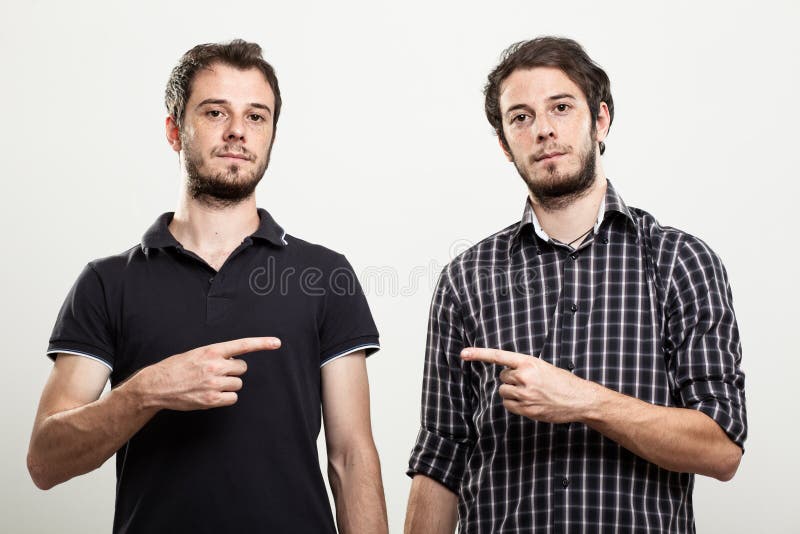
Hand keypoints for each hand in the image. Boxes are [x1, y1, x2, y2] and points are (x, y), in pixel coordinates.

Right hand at [133, 337, 280, 410]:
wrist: (156, 385)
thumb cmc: (175, 368)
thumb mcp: (196, 353)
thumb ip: (216, 355)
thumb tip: (234, 360)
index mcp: (211, 351)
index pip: (242, 345)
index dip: (262, 343)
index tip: (276, 343)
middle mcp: (215, 365)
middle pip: (242, 368)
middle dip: (233, 371)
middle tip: (216, 374)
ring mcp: (214, 383)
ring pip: (237, 384)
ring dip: (228, 385)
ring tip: (210, 384)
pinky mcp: (212, 399)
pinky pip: (232, 399)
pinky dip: (226, 398)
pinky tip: (212, 395)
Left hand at [460, 347, 595, 423]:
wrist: (579, 399)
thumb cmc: (562, 381)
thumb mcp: (543, 367)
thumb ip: (524, 368)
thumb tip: (506, 376)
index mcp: (529, 362)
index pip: (499, 356)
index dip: (479, 354)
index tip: (463, 354)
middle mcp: (525, 377)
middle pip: (501, 378)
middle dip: (511, 380)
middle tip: (528, 382)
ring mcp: (525, 394)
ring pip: (503, 392)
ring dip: (512, 392)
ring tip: (530, 393)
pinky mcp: (527, 409)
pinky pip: (508, 406)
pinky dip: (514, 404)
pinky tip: (529, 402)